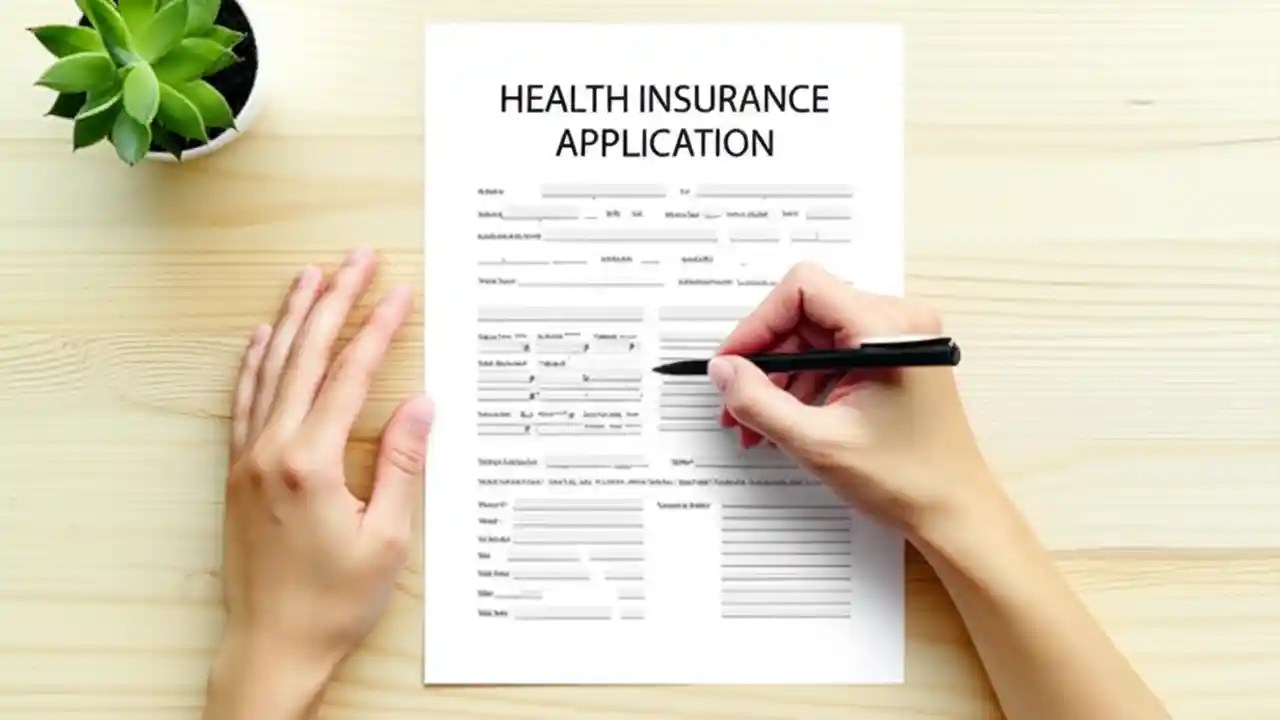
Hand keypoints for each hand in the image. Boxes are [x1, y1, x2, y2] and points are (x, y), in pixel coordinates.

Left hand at [205, 247, 432, 719]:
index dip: (377, 327)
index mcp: (311, 462)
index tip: (398, 291)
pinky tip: (262, 339)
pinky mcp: (238, 473)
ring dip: (293, 319)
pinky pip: (245, 401)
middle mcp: (272, 449)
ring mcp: (249, 458)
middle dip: (334, 300)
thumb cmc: (331, 602)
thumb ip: (402, 466)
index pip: (350, 375)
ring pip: (271, 369)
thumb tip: (421, 407)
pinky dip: (255, 363)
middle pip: (306, 356)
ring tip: (311, 276)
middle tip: (356, 258)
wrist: (271, 647)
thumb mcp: (386, 539)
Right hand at [711, 262, 994, 539]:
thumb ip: (759, 402)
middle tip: (736, 397)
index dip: (758, 323)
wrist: (953, 512)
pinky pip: (831, 356)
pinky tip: (785, 419)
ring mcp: (896, 341)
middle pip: (805, 313)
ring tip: (755, 420)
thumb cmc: (910, 478)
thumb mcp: (817, 441)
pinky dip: (801, 384)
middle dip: (764, 358)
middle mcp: (897, 323)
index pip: (803, 289)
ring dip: (778, 377)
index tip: (734, 359)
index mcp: (888, 329)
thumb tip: (725, 371)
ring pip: (813, 337)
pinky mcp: (890, 360)